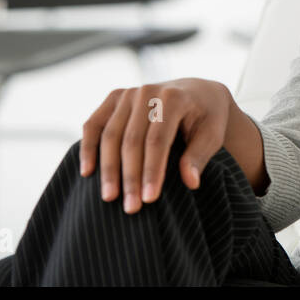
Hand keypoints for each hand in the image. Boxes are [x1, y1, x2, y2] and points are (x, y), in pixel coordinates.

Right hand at [79, 78, 235, 213]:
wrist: (197, 92)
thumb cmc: (207, 118)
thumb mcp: (212, 135)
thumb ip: (199, 156)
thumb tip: (190, 182)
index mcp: (174, 97)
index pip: (158, 140)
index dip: (152, 170)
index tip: (149, 199)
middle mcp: (148, 91)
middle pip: (132, 140)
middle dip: (130, 176)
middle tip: (130, 207)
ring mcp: (128, 93)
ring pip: (110, 135)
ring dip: (108, 169)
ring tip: (109, 198)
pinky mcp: (113, 98)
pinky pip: (94, 124)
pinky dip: (88, 147)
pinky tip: (87, 173)